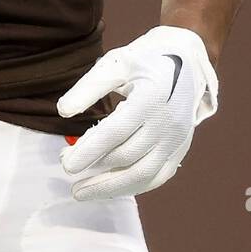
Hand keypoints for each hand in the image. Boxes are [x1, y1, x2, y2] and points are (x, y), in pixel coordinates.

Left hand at [57, 25, 218, 199]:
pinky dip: (131, 187)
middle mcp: (168, 122)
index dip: (89, 150)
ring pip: (143, 175)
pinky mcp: (180, 149)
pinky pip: (156, 177)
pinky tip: (108, 187)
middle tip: (65, 164)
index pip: (115, 132)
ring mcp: (177, 139)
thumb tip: (62, 111)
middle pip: (127, 157)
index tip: (66, 164)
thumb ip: (88, 87)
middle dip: (93, 167)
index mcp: (152, 97)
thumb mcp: (115, 63)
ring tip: (81, 191)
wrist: (188, 61)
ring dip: (110, 187)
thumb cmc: (145, 60)